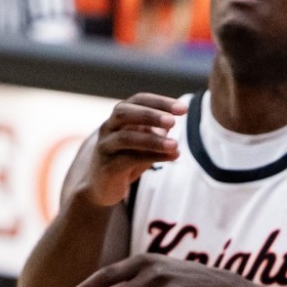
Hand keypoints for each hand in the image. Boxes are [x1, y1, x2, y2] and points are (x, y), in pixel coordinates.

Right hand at [70, 93, 184, 208]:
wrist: (102, 185)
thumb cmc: (127, 157)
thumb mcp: (144, 140)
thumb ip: (158, 129)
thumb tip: (178, 116)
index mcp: (119, 117)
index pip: (137, 101)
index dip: (159, 102)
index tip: (183, 109)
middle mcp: (108, 127)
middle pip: (123, 113)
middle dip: (149, 115)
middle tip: (173, 121)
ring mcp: (105, 146)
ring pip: (125, 137)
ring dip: (152, 140)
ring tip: (175, 145)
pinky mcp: (107, 166)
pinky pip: (129, 159)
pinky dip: (153, 157)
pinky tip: (172, 157)